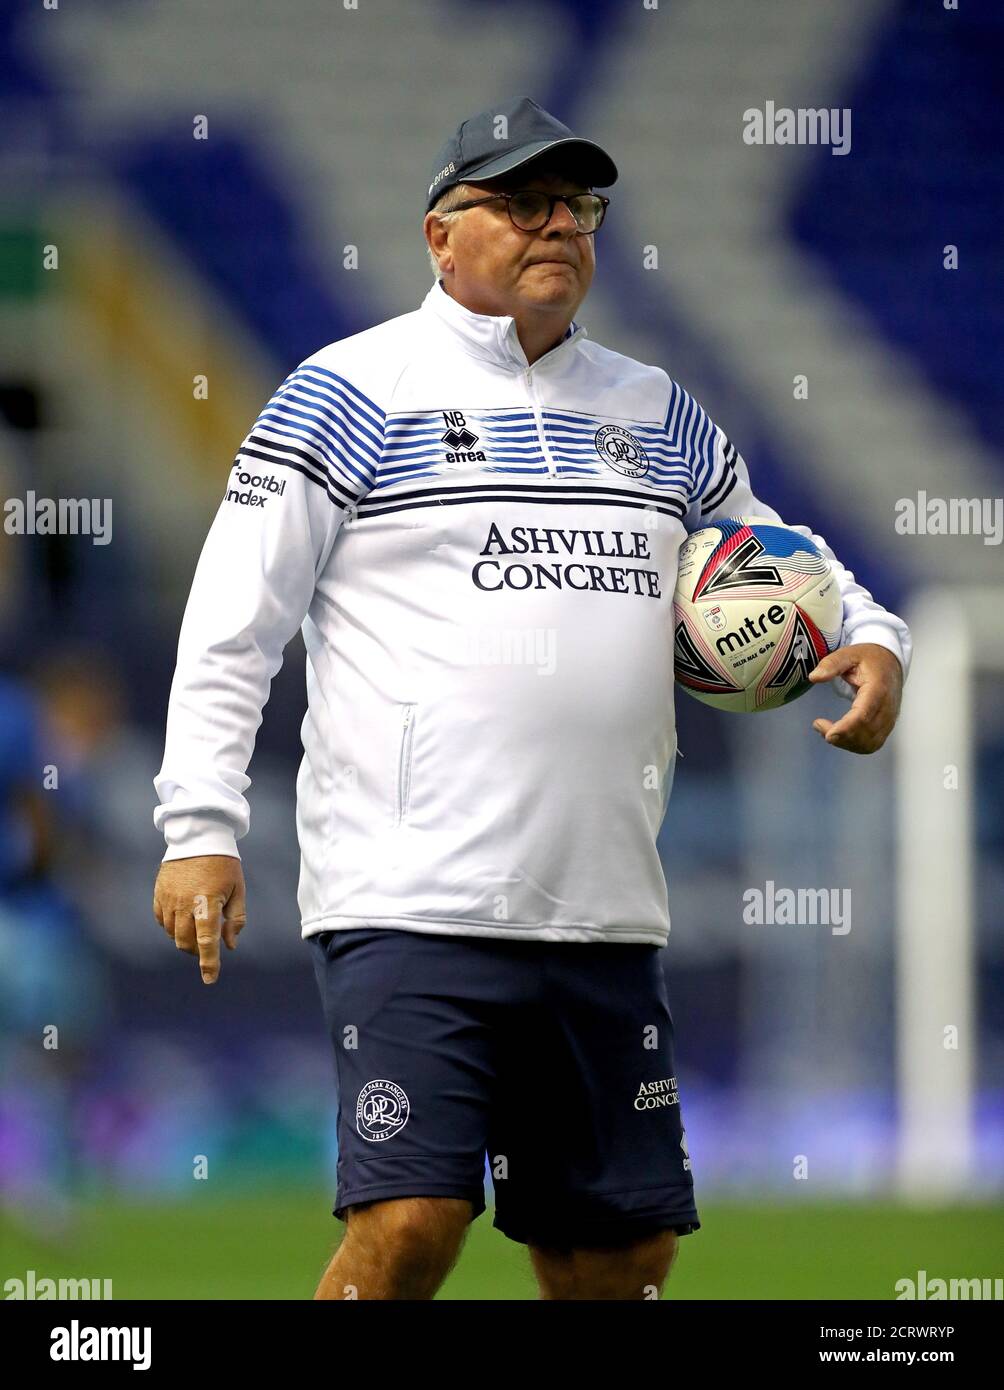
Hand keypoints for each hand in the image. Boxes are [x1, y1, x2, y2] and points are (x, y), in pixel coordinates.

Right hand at [153, 855, 245, 983]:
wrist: (199, 836)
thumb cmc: (224, 864)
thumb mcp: (238, 889)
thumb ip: (236, 919)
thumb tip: (229, 945)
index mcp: (207, 903)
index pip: (207, 942)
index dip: (209, 964)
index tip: (210, 980)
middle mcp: (185, 904)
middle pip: (186, 942)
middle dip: (197, 951)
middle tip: (208, 946)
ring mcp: (169, 899)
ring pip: (172, 934)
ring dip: (184, 939)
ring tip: (196, 928)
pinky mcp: (159, 893)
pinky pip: (161, 920)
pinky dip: (171, 926)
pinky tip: (182, 919)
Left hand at [807, 642, 903, 753]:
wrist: (890, 662)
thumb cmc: (868, 658)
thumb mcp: (848, 653)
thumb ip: (831, 664)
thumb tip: (814, 677)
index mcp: (878, 689)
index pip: (864, 715)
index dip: (846, 728)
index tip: (827, 732)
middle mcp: (887, 708)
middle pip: (865, 733)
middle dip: (840, 737)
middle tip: (819, 725)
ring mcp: (889, 719)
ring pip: (869, 744)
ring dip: (845, 743)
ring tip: (826, 730)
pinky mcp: (887, 727)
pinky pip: (872, 745)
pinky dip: (854, 746)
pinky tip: (840, 736)